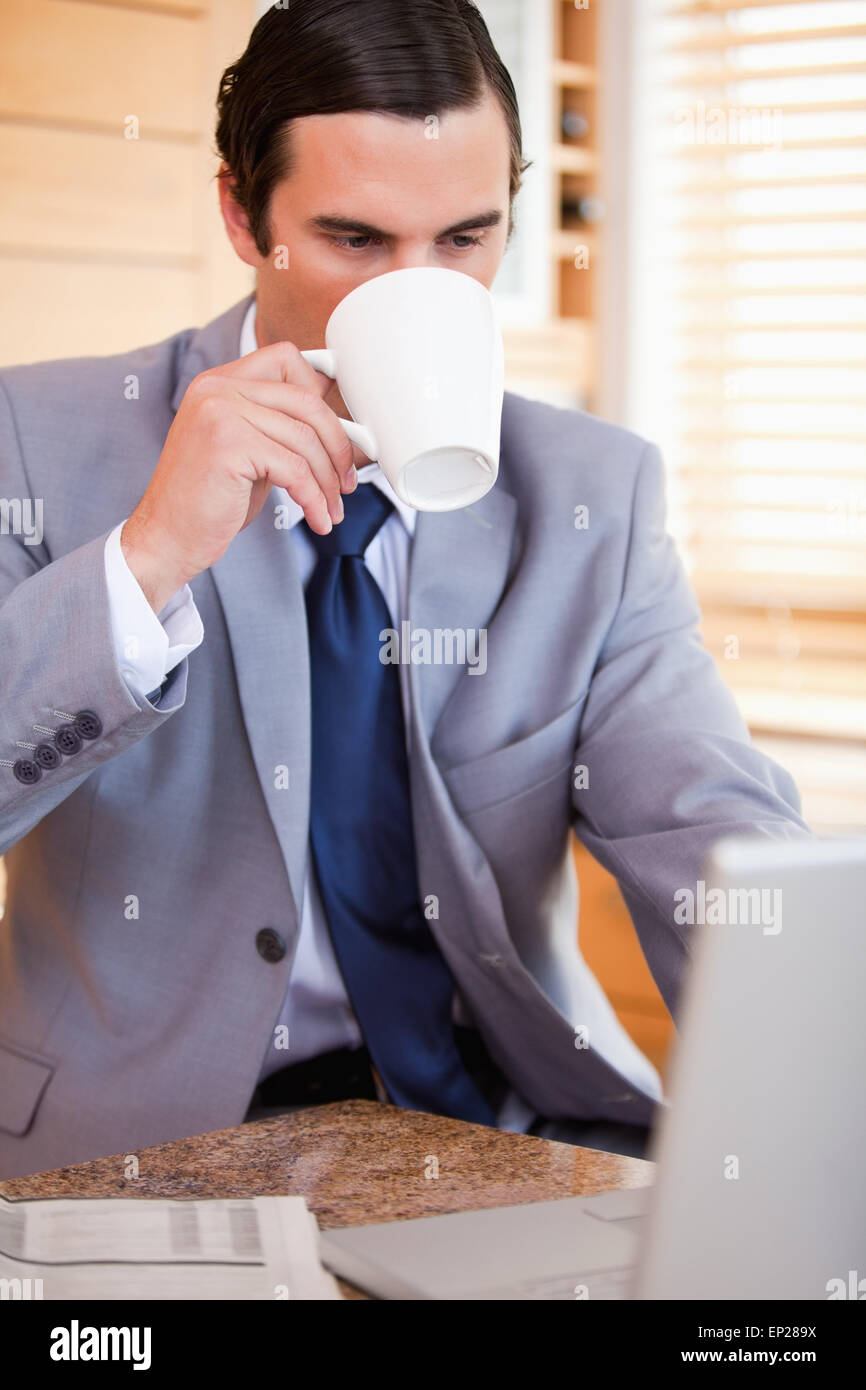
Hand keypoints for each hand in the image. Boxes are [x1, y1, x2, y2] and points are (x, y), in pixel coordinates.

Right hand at [120, 342, 369, 612]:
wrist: (167, 538)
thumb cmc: (209, 501)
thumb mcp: (248, 451)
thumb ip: (279, 427)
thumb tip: (337, 424)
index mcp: (220, 382)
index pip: (287, 359)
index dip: (321, 392)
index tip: (337, 434)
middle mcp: (217, 388)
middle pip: (306, 401)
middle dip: (337, 446)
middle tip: (346, 482)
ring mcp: (220, 412)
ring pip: (304, 439)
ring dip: (328, 481)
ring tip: (331, 508)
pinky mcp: (228, 444)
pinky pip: (294, 469)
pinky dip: (314, 498)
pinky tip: (318, 518)